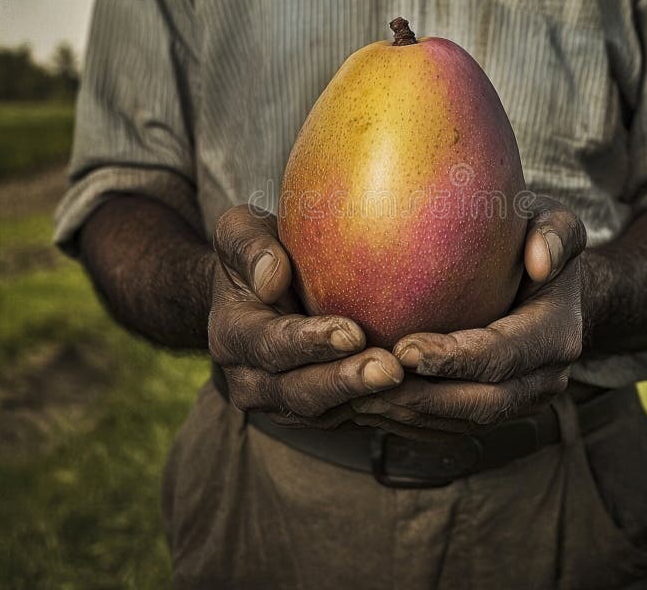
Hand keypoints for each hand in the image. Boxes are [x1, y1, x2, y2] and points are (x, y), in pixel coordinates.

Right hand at [208, 205, 403, 428]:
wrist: (257, 291)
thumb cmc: (257, 250)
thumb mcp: (241, 231)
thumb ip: (248, 247)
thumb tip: (271, 277)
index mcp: (232, 337)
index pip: (271, 345)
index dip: (310, 342)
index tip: (352, 332)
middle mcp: (252, 380)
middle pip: (300, 392)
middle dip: (346, 381)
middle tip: (390, 369)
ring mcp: (283, 403)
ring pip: (326, 413)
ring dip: (366, 399)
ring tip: (406, 380)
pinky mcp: (317, 410)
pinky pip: (348, 416)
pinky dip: (378, 406)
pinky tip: (413, 390)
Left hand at [351, 197, 585, 433]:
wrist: (549, 279)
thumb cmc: (536, 237)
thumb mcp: (554, 219)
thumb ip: (555, 231)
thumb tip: (539, 260)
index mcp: (556, 333)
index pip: (502, 355)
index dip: (453, 358)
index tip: (402, 347)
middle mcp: (545, 376)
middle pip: (483, 404)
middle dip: (424, 398)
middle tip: (370, 380)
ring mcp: (522, 399)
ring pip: (464, 423)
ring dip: (412, 416)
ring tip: (359, 397)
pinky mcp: (498, 409)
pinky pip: (454, 428)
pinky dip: (413, 421)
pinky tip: (371, 402)